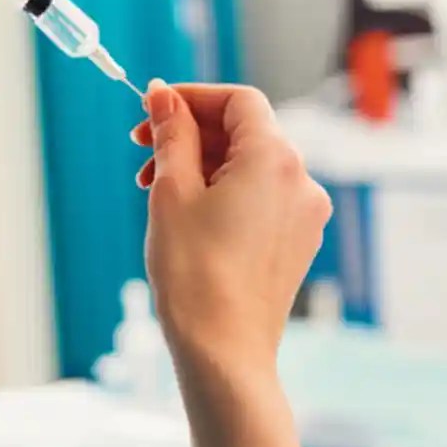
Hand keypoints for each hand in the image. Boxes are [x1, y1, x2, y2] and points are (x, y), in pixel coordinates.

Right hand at [131, 82, 331, 373]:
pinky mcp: (297, 242)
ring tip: (157, 192)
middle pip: (245, 132)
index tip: (151, 111)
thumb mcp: (171, 192)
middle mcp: (301, 180)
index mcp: (275, 158)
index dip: (192, 98)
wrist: (223, 351)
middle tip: (142, 154)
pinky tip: (187, 216)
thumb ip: (171, 134)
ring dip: (203, 166)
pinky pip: (260, 197)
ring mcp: (304, 214)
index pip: (238, 101)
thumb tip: (164, 95)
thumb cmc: (194, 274)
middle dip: (191, 135)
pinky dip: (224, 193)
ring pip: (250, 166)